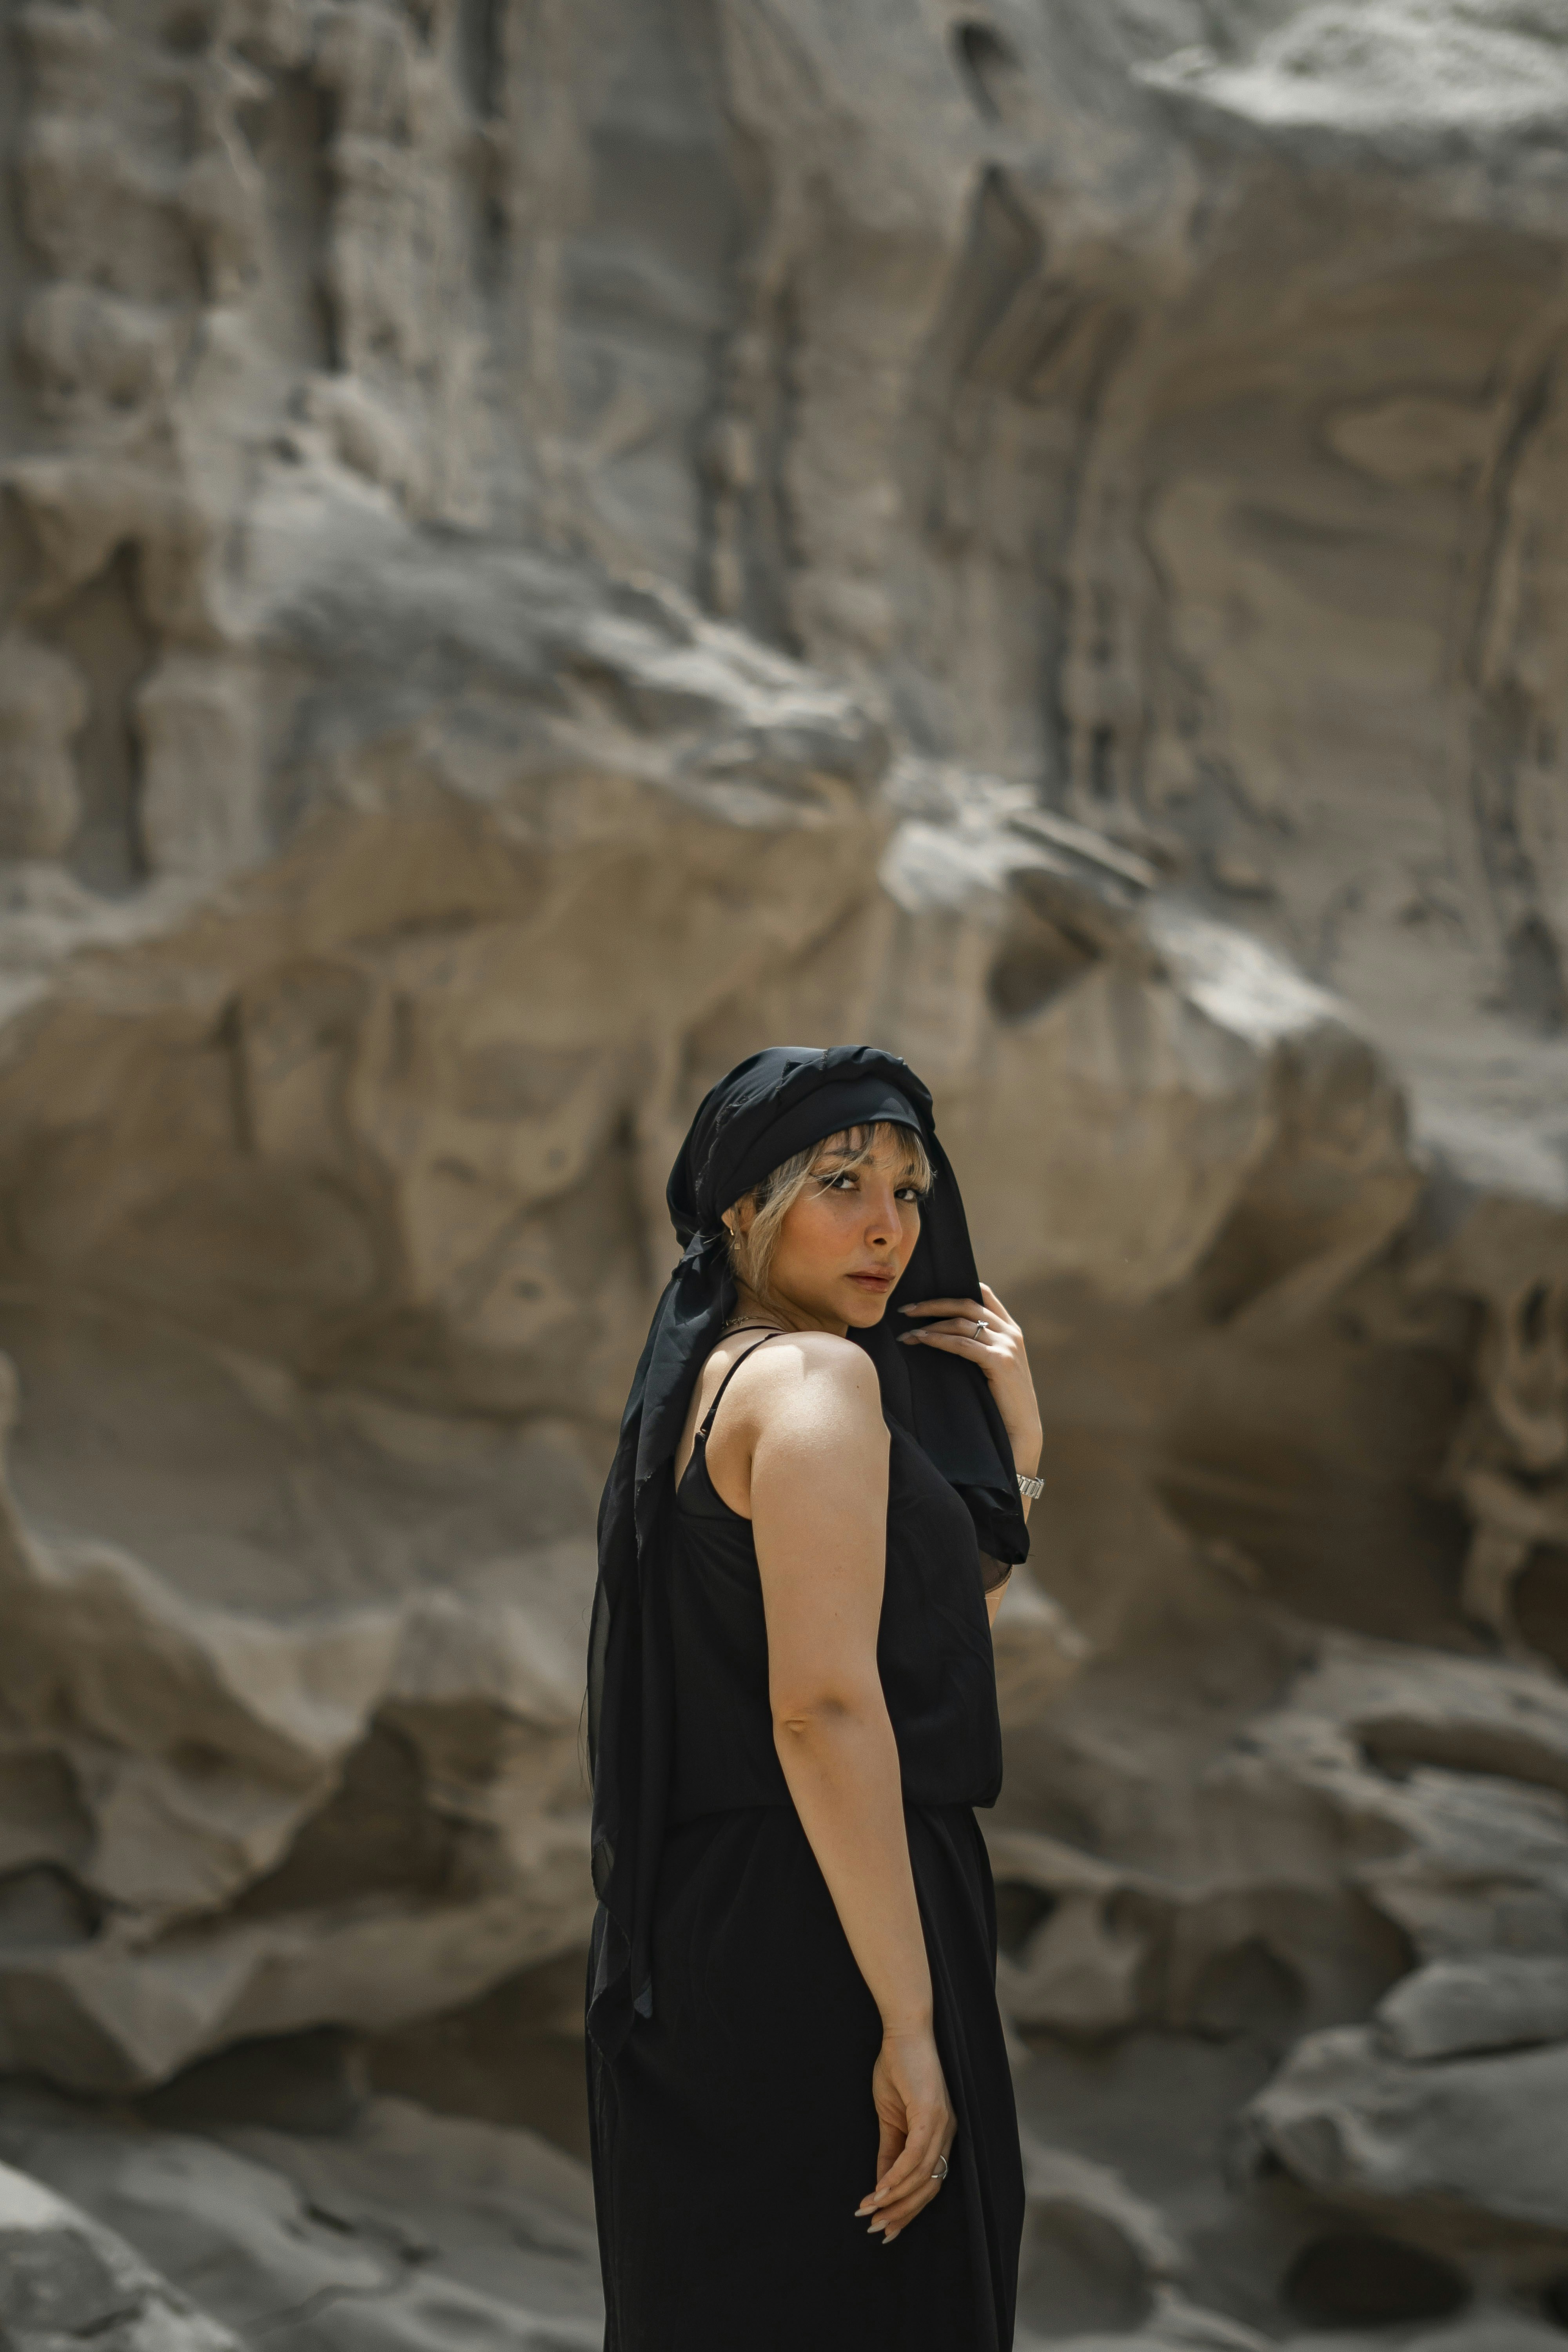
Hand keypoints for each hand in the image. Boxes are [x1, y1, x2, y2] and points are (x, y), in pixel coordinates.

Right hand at [855, 2025, 955, 2244]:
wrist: (903, 2030)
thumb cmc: (898, 2067)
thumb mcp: (889, 2116)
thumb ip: (889, 2150)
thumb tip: (882, 2184)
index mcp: (941, 2134)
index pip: (930, 2183)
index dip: (909, 2207)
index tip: (887, 2227)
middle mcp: (948, 2133)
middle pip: (930, 2187)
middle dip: (902, 2212)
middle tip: (877, 2229)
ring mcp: (942, 2124)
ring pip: (922, 2176)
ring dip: (895, 2199)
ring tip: (871, 2212)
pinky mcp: (931, 2113)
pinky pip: (915, 2156)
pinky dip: (897, 2176)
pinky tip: (879, 2190)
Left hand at [898, 1282, 1041, 1472]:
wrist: (1019, 1435)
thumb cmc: (999, 1405)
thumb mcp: (992, 1369)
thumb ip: (978, 1347)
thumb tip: (942, 1333)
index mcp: (1011, 1330)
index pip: (983, 1294)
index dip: (954, 1289)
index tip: (925, 1294)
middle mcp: (1011, 1333)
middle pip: (966, 1304)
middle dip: (933, 1304)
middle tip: (905, 1309)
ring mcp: (1007, 1346)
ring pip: (961, 1322)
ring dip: (929, 1325)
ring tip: (906, 1333)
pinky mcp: (1000, 1361)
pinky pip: (962, 1343)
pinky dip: (938, 1339)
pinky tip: (920, 1340)